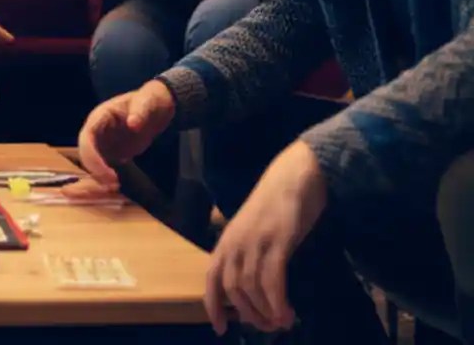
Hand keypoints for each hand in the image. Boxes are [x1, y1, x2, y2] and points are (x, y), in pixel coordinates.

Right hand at [77, 79, 175, 188]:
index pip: (87, 136)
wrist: (157, 108)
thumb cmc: (149, 101)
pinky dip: (107, 176)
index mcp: (100, 117)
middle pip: (86, 152)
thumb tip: (133, 124)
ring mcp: (103, 143)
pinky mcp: (112, 153)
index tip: (105, 169)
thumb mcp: (147, 102)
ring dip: (99, 175)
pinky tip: (118, 185)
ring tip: (116, 186)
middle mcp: (97, 131)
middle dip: (95, 169)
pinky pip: (104, 166)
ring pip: (92, 161)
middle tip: (112, 182)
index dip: (91, 154)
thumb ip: (140, 111)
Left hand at [205, 141, 326, 335]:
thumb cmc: (275, 207)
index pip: (211, 279)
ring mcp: (254, 241)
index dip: (213, 306)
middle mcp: (234, 243)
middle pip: (232, 289)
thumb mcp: (252, 232)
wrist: (293, 177)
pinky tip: (286, 313)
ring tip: (281, 322)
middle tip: (266, 327)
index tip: (220, 329)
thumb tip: (249, 289)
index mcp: (225, 242)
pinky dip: (277, 300)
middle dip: (248, 314)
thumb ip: (246, 256)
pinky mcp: (277, 240)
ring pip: (251, 287)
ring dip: (266, 311)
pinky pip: (272, 278)